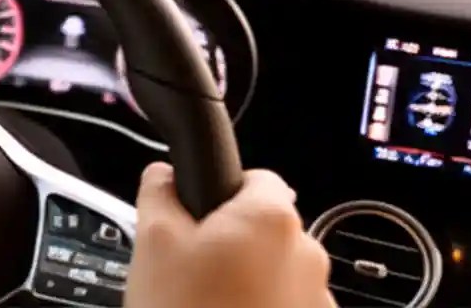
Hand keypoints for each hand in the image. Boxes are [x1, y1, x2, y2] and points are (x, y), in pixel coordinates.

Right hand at [125, 162, 334, 307]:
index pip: (256, 177)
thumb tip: (163, 176)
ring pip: (277, 272)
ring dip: (250, 280)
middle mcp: (307, 254)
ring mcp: (317, 299)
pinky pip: (287, 306)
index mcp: (270, 218)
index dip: (221, 193)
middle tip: (192, 267)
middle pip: (266, 228)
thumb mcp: (153, 242)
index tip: (198, 216)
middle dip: (232, 241)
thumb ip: (159, 192)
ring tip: (208, 304)